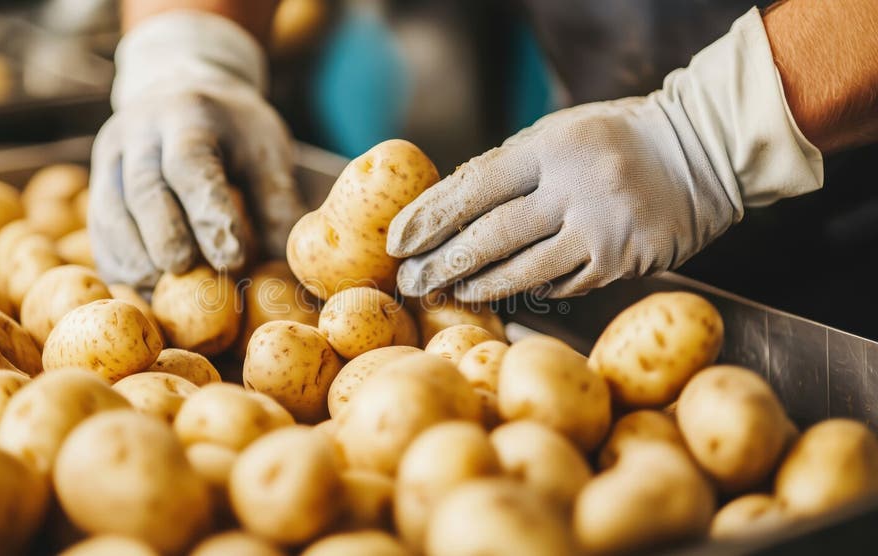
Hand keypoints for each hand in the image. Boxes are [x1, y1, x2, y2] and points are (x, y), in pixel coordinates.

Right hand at [89, 11, 305, 289]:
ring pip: (111, 215)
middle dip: (168, 240)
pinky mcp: (95, 187)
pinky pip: (100, 234)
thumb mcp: (266, 151)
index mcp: (188, 116)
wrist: (179, 92)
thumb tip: (289, 262)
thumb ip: (277, 201)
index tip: (232, 259)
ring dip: (139, 261)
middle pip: (143, 191)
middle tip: (193, 276)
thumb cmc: (235, 134)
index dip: (209, 214)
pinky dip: (121, 267)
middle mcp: (139, 133)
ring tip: (168, 295)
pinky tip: (146, 292)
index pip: (192, 165)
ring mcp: (109, 159)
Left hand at [388, 8, 822, 301]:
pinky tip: (504, 294)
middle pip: (491, 237)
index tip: (397, 241)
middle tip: (408, 281)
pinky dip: (529, 289)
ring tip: (447, 293)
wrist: (704, 150)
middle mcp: (575, 188)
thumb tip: (446, 211)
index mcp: (551, 146)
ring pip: (524, 272)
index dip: (429, 217)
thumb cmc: (615, 139)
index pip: (474, 187)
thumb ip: (509, 169)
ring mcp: (602, 229)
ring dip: (478, 287)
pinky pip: (562, 285)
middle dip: (442, 263)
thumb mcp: (559, 134)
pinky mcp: (624, 262)